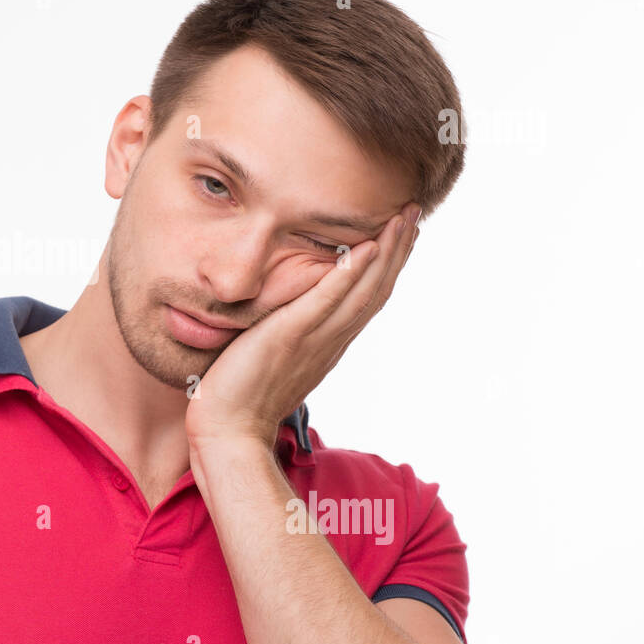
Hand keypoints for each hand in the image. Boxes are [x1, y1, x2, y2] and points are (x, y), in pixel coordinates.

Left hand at [184, 201, 420, 449]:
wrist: (229, 431)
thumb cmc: (241, 398)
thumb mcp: (274, 358)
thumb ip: (288, 337)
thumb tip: (284, 319)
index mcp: (329, 344)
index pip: (367, 298)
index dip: (387, 265)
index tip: (401, 235)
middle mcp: (331, 340)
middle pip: (376, 289)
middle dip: (398, 250)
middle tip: (414, 212)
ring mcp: (315, 338)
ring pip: (363, 289)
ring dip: (387, 251)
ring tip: (404, 217)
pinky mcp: (292, 336)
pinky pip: (328, 299)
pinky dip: (350, 273)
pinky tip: (367, 247)